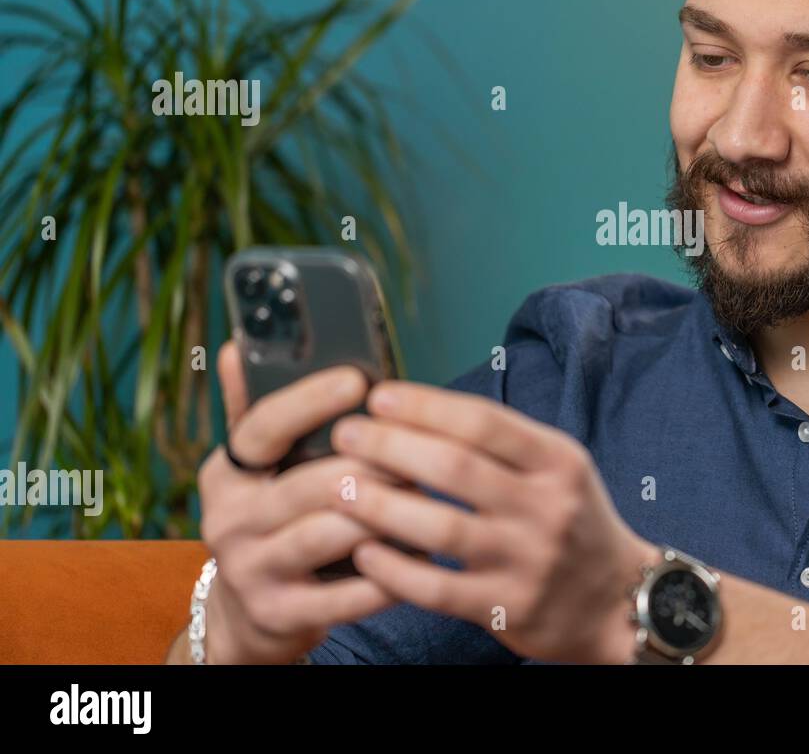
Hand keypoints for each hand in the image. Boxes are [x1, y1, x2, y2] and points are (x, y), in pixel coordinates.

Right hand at [194, 343, 401, 663]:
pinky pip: (348, 592)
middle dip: (375, 464)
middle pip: (312, 481)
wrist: (249, 614)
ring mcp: (252, 570)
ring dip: (387, 514)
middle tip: (423, 448)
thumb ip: (252, 410)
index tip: (358, 380)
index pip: (262, 428)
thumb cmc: (271, 520)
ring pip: (332, 532)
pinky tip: (423, 554)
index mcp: (227, 473)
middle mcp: (230, 520)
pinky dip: (390, 572)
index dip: (309, 401)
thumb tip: (237, 345)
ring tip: (428, 496)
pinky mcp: (280, 614)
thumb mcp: (253, 469)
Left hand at [329, 382, 660, 663]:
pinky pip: (436, 588)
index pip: (483, 421)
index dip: (424, 406)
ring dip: (379, 505)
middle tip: (346, 435)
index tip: (378, 398)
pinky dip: (394, 570)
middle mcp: (546, 507)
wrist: (616, 599)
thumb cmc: (572, 521)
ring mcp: (527, 560)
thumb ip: (501, 442)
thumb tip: (419, 408)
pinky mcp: (506, 608)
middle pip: (455, 468)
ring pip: (440, 528)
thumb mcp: (557, 467)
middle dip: (389, 446)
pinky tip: (365, 553)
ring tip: (339, 488)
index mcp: (558, 461)